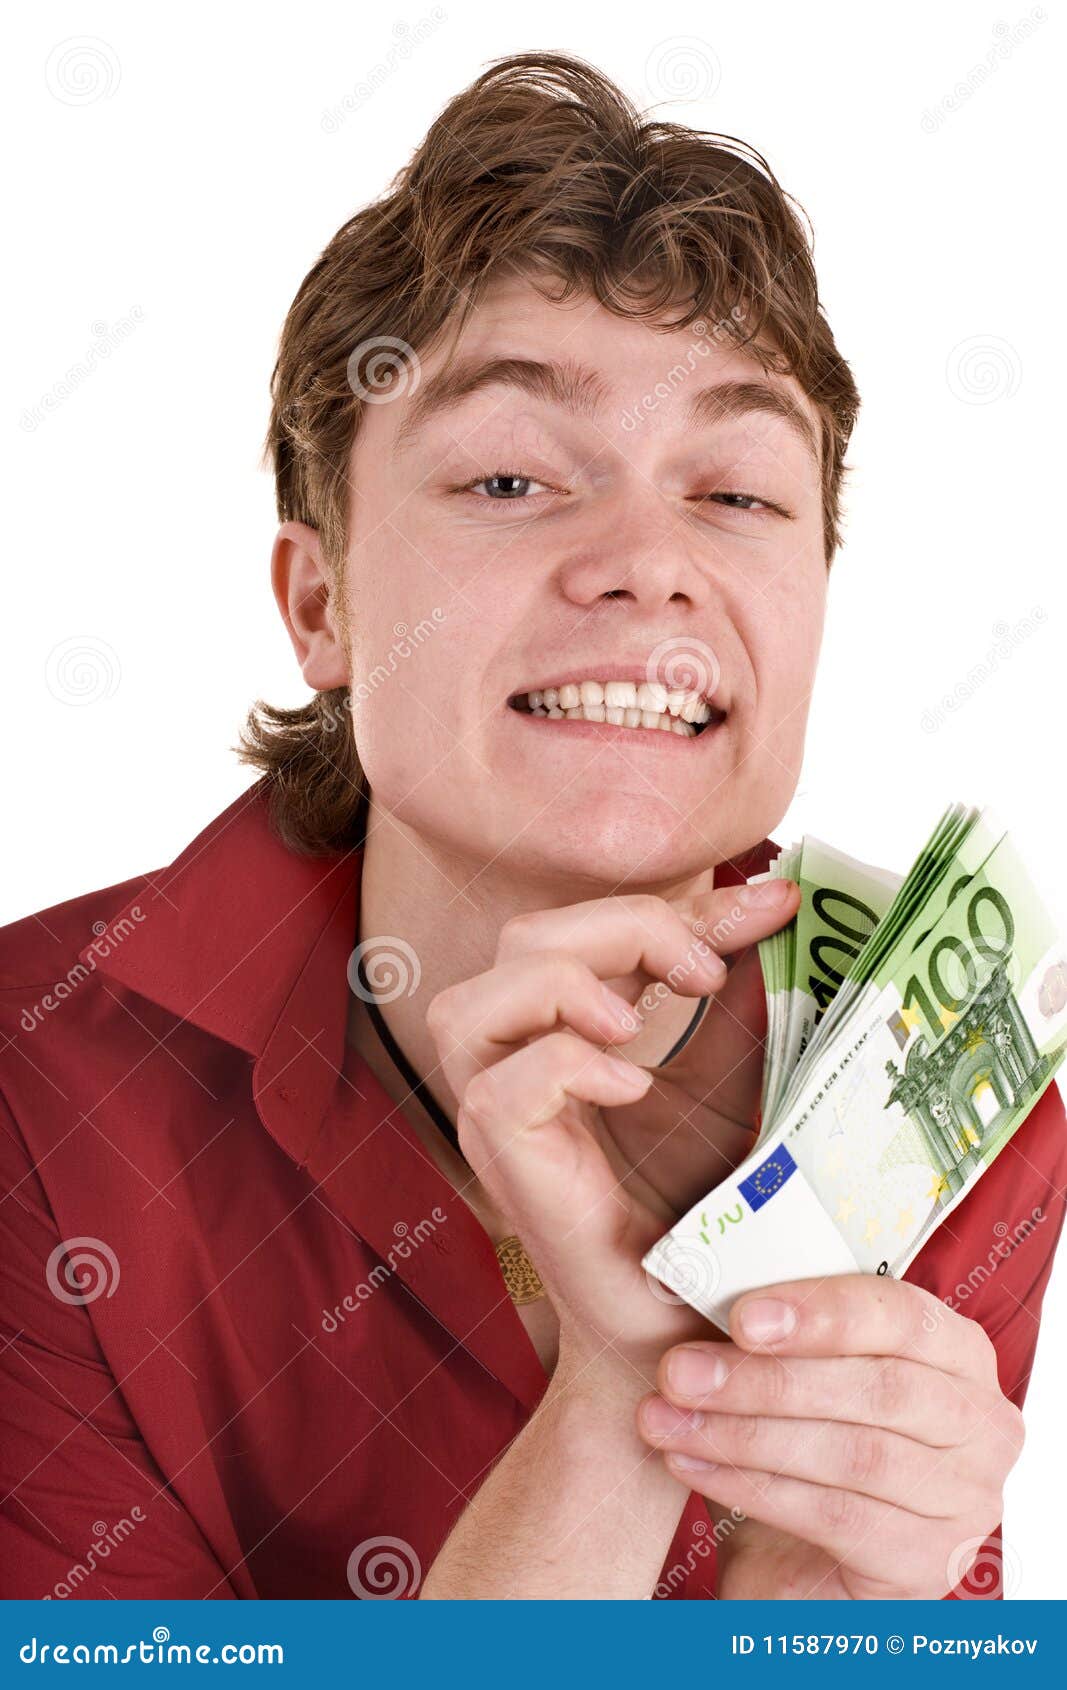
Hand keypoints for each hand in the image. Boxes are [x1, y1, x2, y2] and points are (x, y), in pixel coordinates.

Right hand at [424, 882, 798, 1372]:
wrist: (697, 1326)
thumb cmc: (709, 1209)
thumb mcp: (735, 1075)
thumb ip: (739, 993)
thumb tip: (779, 902)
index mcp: (565, 1031)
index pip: (591, 925)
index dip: (682, 901)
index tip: (776, 904)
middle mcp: (516, 1065)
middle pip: (520, 939)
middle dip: (620, 926)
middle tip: (703, 973)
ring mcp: (499, 1119)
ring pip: (472, 1002)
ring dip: (563, 986)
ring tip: (640, 1024)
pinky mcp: (503, 1168)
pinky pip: (500, 1085)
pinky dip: (565, 1065)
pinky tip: (633, 1089)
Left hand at [636, 1274, 1024, 1598]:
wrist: (807, 1563)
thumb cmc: (807, 1443)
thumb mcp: (804, 1372)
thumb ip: (777, 1328)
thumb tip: (701, 1280)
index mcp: (958, 1352)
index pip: (903, 1316)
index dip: (823, 1314)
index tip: (741, 1318)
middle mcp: (983, 1424)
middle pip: (879, 1389)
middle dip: (766, 1379)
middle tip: (680, 1372)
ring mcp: (966, 1500)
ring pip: (853, 1454)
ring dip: (744, 1433)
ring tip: (667, 1420)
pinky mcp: (928, 1562)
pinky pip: (834, 1516)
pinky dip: (752, 1487)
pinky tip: (691, 1467)